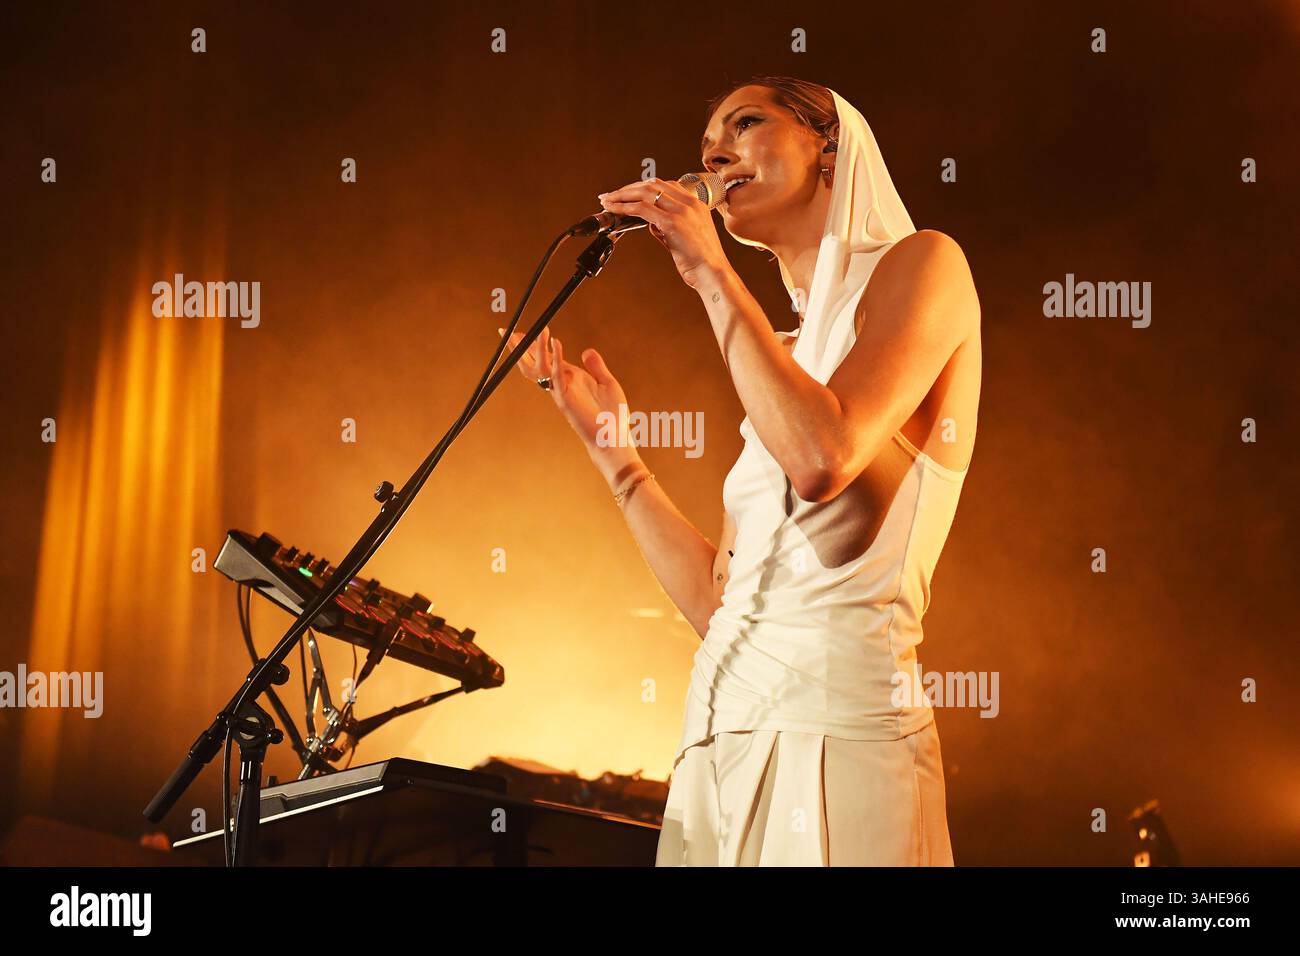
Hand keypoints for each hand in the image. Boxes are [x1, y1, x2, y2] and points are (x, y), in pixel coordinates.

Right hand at [497, 326, 639, 466]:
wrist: (613, 438)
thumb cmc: (612, 416)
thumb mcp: (606, 383)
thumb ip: (596, 366)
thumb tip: (586, 350)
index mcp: (568, 380)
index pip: (545, 359)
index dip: (534, 345)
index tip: (525, 331)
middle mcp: (560, 385)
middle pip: (533, 363)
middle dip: (519, 348)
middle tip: (505, 331)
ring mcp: (561, 392)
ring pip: (541, 367)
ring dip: (537, 348)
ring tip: (539, 329)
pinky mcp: (566, 399)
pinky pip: (557, 375)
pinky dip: (556, 358)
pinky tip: (556, 342)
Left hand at [598, 178, 729, 287]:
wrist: (713, 273)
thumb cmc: (701, 261)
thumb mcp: (686, 238)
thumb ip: (669, 227)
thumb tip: (652, 224)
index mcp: (696, 203)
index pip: (665, 185)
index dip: (643, 187)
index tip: (629, 193)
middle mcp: (690, 203)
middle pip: (653, 184)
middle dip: (629, 188)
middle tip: (612, 195)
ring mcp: (682, 211)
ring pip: (645, 192)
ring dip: (623, 195)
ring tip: (607, 201)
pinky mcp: (672, 222)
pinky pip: (642, 208)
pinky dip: (624, 207)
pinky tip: (614, 210)